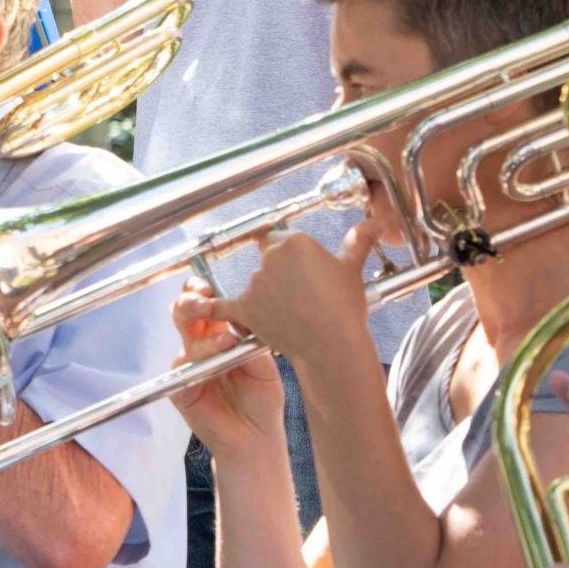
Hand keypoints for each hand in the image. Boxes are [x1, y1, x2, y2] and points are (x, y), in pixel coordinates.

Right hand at [168, 276, 287, 457]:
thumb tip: (241, 317)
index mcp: (221, 333)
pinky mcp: (180, 387)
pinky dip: (202, 354)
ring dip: (202, 326)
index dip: (204, 290)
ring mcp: (189, 365)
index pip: (206, 304)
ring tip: (226, 336)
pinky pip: (184, 364)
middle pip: (186, 311)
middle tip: (204, 297)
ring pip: (184, 333)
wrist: (257, 438)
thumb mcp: (264, 365)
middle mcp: (201, 344)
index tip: (212, 284)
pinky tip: (220, 351)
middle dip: (191, 299)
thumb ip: (251, 340)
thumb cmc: (263, 399)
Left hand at [179, 218, 382, 386]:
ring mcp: (256, 283)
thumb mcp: (352, 271)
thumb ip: (358, 242)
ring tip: (290, 315)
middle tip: (299, 298)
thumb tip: (375, 223)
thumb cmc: (345, 309)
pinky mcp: (244, 309)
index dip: (293, 260)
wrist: (333, 345)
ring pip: (253, 284)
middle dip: (279, 276)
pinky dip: (205, 306)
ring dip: (264, 295)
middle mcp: (272, 257)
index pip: (284, 242)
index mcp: (296, 242)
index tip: (303, 275)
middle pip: (268, 260)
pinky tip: (193, 305)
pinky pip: (218, 306)